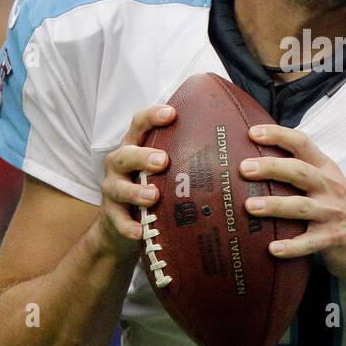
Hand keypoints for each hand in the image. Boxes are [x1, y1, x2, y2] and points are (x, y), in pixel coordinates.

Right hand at [96, 104, 175, 261]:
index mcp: (135, 146)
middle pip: (125, 155)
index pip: (139, 124)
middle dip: (143, 156)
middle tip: (163, 160)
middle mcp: (119, 164)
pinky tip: (140, 232)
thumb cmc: (152, 185)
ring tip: (153, 196)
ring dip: (135, 192)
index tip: (172, 113)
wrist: (121, 223)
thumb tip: (234, 140)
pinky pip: (118, 221)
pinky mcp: (111, 215)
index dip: (152, 116)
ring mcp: (113, 189)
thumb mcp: (163, 167)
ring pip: (118, 187)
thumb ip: (185, 154)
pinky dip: (128, 226)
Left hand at [239, 124, 345, 296]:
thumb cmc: (342, 210)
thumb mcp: (329, 184)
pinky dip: (291, 247)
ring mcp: (333, 214)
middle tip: (244, 168)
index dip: (278, 135)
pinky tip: (272, 249)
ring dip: (275, 205)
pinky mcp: (333, 239)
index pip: (303, 143)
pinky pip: (309, 243)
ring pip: (301, 206)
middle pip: (299, 171)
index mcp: (326, 169)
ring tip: (250, 206)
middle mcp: (330, 188)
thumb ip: (302, 172)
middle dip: (271, 167)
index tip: (253, 132)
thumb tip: (257, 162)